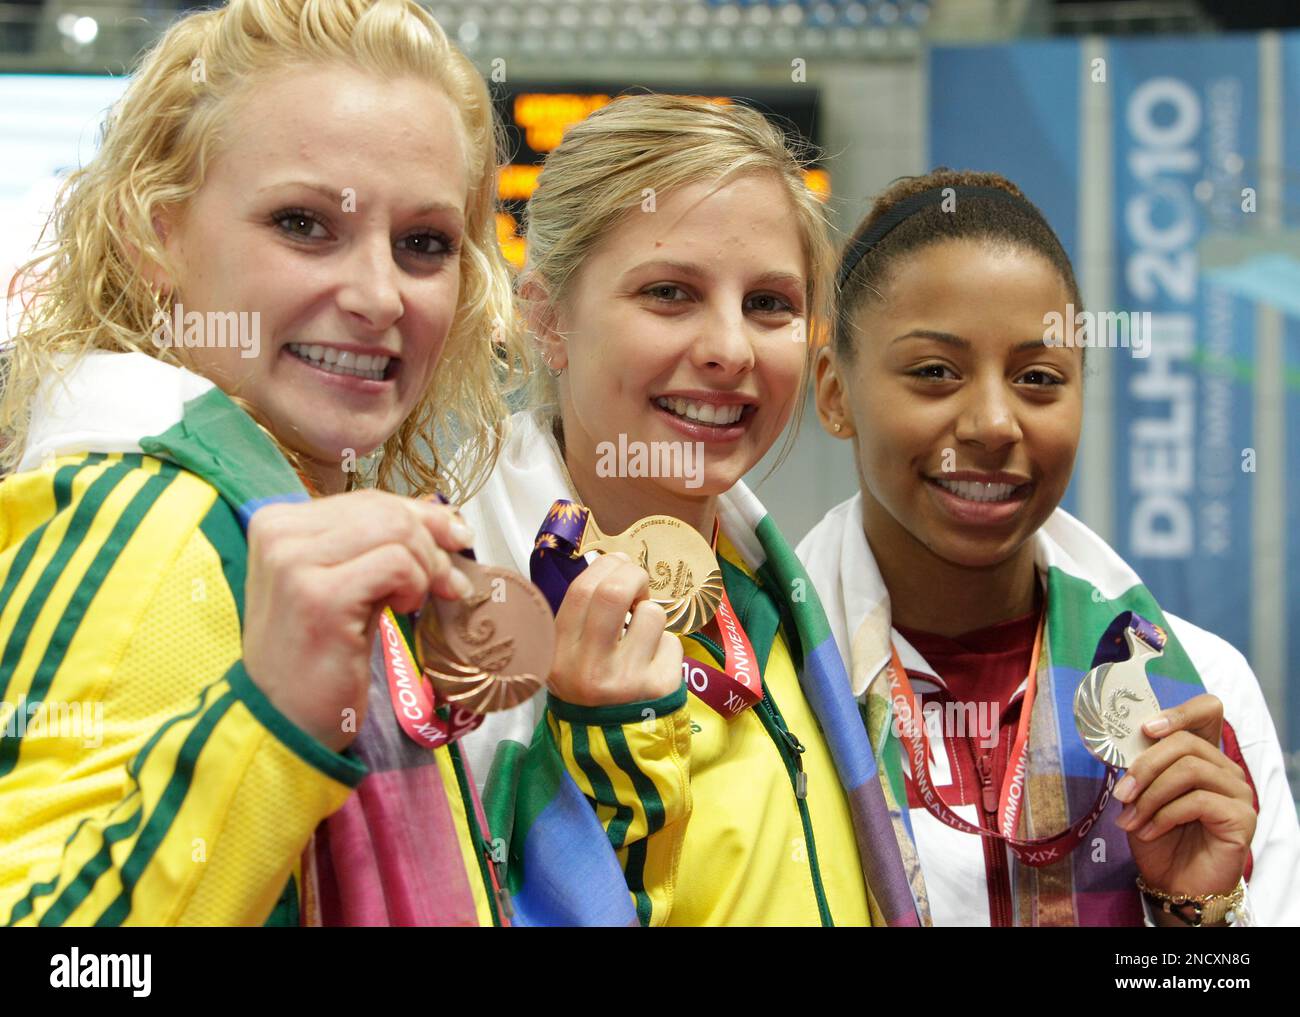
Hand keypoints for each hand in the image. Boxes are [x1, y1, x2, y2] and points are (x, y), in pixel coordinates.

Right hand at [242, 491, 474, 751]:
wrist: (283, 719)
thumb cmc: (316, 653)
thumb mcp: (342, 582)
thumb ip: (375, 546)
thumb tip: (444, 520)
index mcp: (278, 522)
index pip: (368, 500)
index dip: (421, 516)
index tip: (455, 540)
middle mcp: (278, 533)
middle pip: (385, 511)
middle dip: (432, 543)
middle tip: (451, 581)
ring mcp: (294, 563)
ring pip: (395, 531)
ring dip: (426, 567)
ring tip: (420, 601)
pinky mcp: (319, 596)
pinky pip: (396, 565)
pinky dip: (415, 585)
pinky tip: (403, 611)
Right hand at [547, 553, 683, 707]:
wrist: (614, 743)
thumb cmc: (591, 685)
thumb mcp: (568, 657)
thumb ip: (582, 615)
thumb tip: (614, 562)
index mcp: (559, 656)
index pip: (580, 592)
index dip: (604, 566)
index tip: (617, 563)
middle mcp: (590, 669)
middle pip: (614, 594)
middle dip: (633, 575)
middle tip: (638, 583)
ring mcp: (627, 680)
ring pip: (651, 615)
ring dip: (651, 615)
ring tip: (643, 635)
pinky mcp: (660, 689)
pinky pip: (672, 643)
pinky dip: (666, 646)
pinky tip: (654, 664)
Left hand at [1114, 694, 1255, 917]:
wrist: (1174, 882)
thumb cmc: (1158, 835)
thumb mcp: (1140, 794)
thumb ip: (1140, 766)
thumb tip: (1122, 743)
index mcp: (1203, 756)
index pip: (1207, 712)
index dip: (1179, 712)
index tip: (1146, 729)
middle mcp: (1225, 769)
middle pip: (1185, 742)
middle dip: (1145, 766)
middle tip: (1121, 793)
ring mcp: (1238, 792)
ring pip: (1189, 770)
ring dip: (1150, 794)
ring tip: (1130, 818)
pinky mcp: (1242, 817)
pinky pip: (1198, 801)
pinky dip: (1164, 815)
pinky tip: (1149, 831)